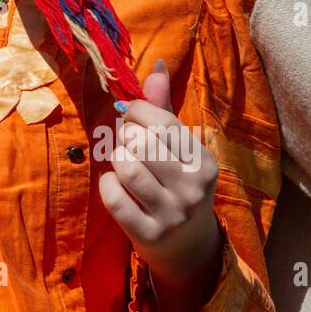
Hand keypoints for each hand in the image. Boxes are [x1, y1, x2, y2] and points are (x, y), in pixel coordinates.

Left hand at [99, 61, 223, 311]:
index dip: (135, 112)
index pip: (162, 122)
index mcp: (203, 160)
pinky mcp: (149, 234)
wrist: (187, 247)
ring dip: (115, 159)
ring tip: (122, 163)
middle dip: (124, 136)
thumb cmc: (176, 185)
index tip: (128, 116)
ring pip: (126, 166)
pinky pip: (113, 197)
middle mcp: (193, 187)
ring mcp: (172, 213)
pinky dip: (107, 184)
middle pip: (142, 142)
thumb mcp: (178, 149)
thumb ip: (163, 108)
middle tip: (125, 143)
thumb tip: (156, 63)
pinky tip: (115, 185)